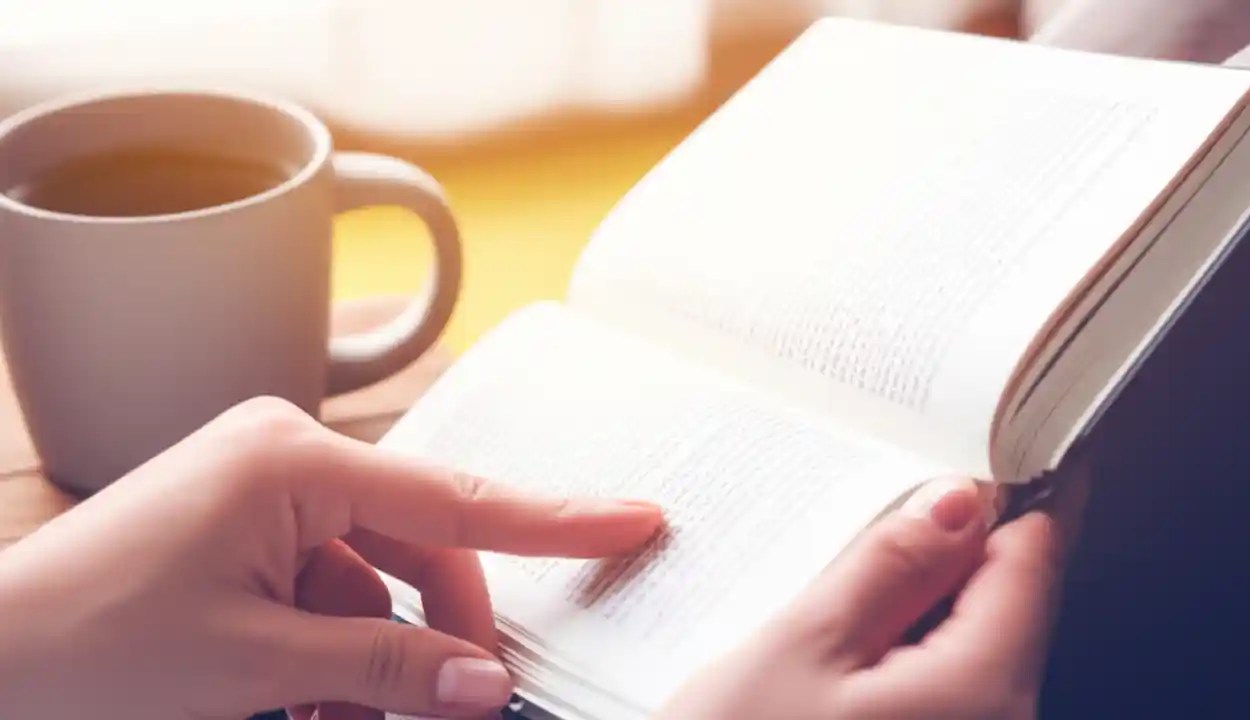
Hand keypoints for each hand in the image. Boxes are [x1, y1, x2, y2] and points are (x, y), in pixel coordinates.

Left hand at [0, 397, 661, 719]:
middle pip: (420, 545)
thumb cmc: (88, 648)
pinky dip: (337, 652)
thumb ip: (385, 672)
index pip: (455, 499)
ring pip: (377, 578)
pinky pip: (330, 589)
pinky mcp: (248, 526)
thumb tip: (488, 687)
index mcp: (292, 462)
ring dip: (382, 659)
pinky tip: (310, 708)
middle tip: (471, 704)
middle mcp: (287, 456)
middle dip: (441, 633)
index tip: (638, 518)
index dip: (558, 519)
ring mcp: (266, 489)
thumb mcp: (256, 668)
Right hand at [658, 472, 1087, 718]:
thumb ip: (889, 567)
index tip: (1006, 432)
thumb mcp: (801, 646)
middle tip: (894, 479)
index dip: (1023, 486)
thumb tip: (959, 502)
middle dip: (957, 534)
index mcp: (984, 687)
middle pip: (1006, 596)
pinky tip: (841, 623)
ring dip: (918, 586)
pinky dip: (900, 635)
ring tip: (847, 551)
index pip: (1037, 558)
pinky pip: (939, 676)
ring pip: (968, 635)